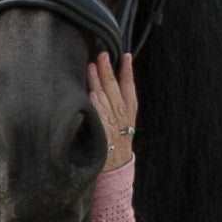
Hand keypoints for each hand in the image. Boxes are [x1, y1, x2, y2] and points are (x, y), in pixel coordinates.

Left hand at [90, 51, 139, 170]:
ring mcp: (112, 123)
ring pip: (104, 97)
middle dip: (108, 70)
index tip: (125, 56)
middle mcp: (122, 115)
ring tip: (91, 66)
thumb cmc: (118, 143)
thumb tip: (106, 86)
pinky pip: (99, 115)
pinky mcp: (102, 132)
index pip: (130, 87)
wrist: (118, 167)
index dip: (128, 71)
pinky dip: (96, 103)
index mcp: (130, 111)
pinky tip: (91, 92)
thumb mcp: (124, 122)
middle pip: (115, 88)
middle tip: (102, 54)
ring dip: (97, 81)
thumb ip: (118, 105)